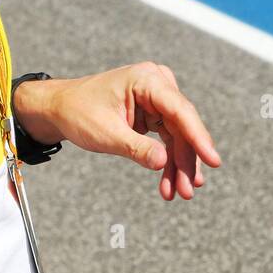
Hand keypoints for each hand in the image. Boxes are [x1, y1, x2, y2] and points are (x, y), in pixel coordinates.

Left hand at [14, 63, 219, 199]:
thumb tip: (164, 163)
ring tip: (179, 192)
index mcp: (146, 79)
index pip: (180, 110)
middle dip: (186, 160)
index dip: (199, 137)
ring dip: (179, 165)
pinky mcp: (154, 112)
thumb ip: (136, 148)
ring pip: (178, 136)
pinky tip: (168, 182)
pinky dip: (168, 160)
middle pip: (182, 126)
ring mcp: (157, 98)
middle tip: (189, 190)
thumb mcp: (106, 134)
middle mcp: (157, 84)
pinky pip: (168, 138)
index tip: (213, 160)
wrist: (59, 109)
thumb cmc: (78, 113)